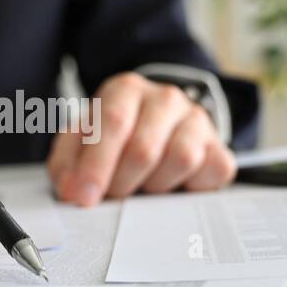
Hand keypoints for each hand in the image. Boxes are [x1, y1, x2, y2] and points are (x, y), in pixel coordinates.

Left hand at [47, 71, 235, 204]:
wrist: (157, 130)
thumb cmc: (115, 140)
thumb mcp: (81, 144)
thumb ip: (66, 166)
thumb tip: (72, 191)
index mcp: (126, 90)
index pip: (113, 123)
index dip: (96, 165)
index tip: (83, 197)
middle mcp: (165, 98)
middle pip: (144, 148)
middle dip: (121, 183)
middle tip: (113, 196)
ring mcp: (197, 121)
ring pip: (181, 159)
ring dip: (155, 185)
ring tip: (144, 185)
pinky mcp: (219, 147)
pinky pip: (212, 171)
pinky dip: (191, 187)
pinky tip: (173, 185)